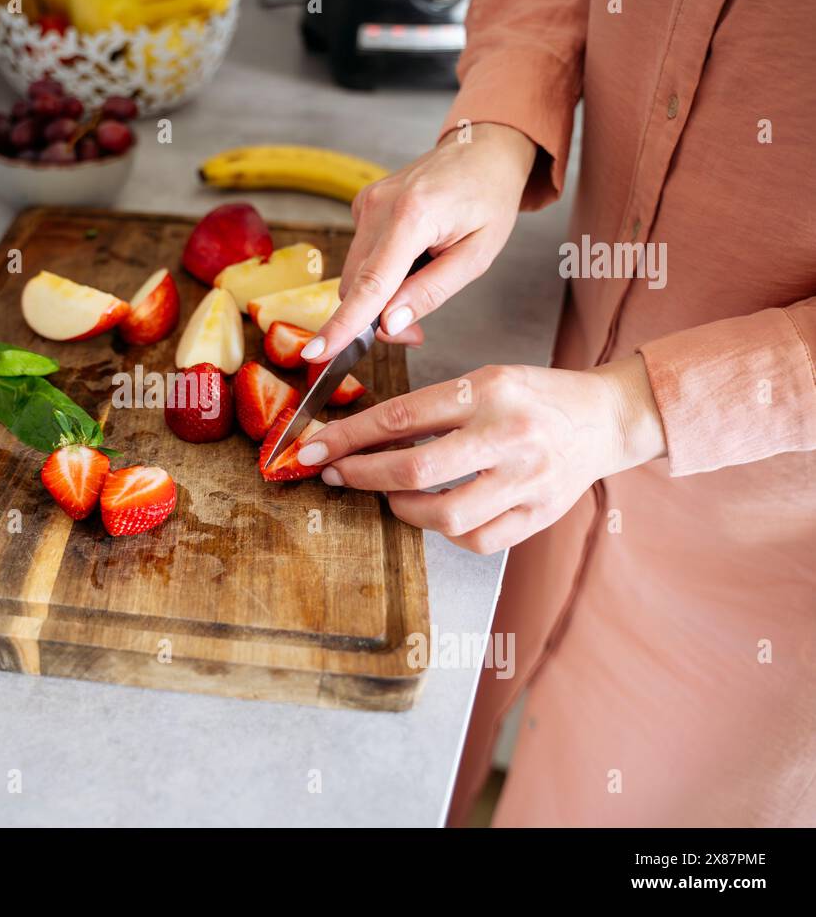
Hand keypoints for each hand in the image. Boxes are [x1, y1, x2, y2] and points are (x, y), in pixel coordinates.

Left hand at [296, 357, 667, 552]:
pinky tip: (440, 512)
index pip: (401, 418)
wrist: (607, 418)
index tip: (314, 450)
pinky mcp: (539, 515)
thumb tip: (362, 438)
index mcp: (489, 391)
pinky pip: (475, 539)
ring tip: (395, 496)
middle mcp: (510, 436)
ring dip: (403, 509)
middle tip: (339, 476)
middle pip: (415, 471)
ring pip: (444, 516)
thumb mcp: (485, 381)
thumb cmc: (537, 397)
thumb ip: (431, 408)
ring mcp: (528, 481)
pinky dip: (446, 531)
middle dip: (363, 477)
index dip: (348, 438)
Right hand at [303, 123, 536, 362]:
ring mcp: (365, 203)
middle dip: (378, 319)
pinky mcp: (362, 205)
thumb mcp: (478, 255)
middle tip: (415, 334)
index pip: (371, 284)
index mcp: (413, 215)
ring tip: (423, 284)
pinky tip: (412, 258)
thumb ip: (431, 291)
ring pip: (356, 274)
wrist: (482, 149)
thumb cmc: (488, 198)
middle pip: (358, 285)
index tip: (318, 352)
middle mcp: (378, 205)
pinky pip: (361, 256)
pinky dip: (380, 272)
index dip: (344, 324)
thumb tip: (389, 324)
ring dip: (380, 297)